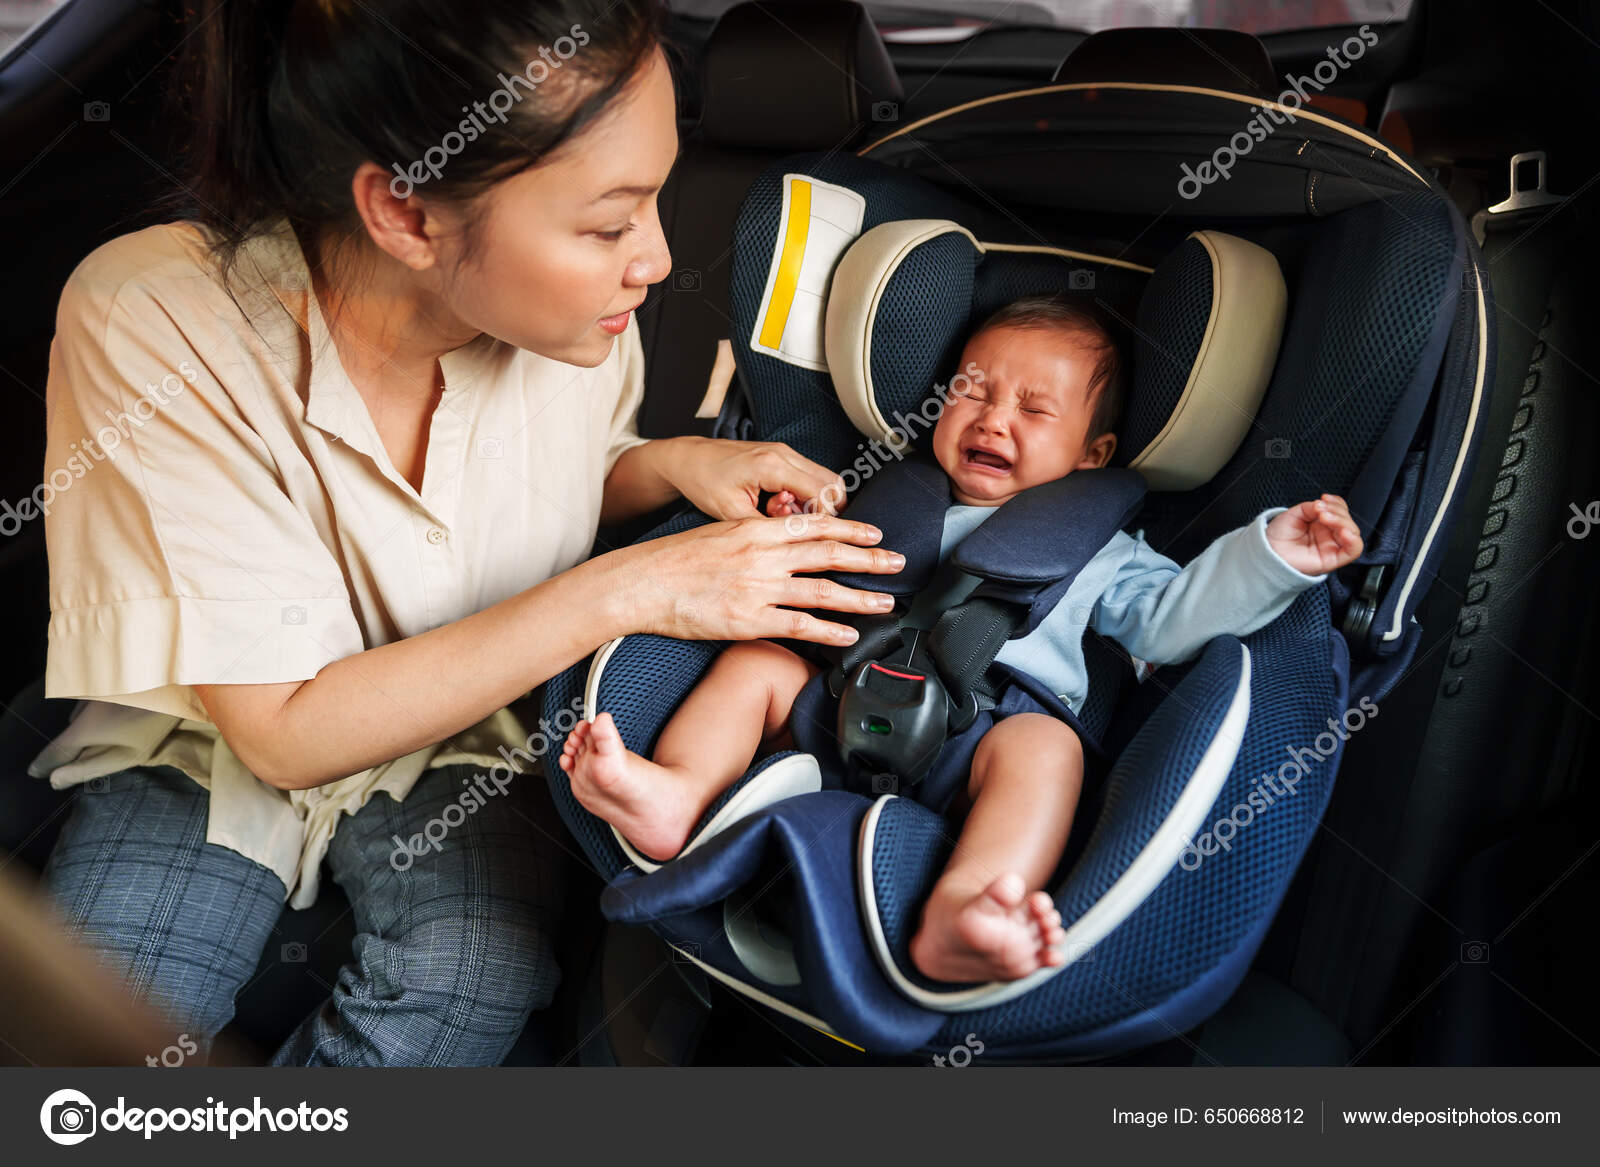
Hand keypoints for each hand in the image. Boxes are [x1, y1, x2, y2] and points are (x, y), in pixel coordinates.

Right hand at [605, 512, 903, 646]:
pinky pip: (800, 625)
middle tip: (899, 563)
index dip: (853, 529)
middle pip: (830, 555)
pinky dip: (829, 631)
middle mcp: (764, 556)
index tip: (877, 535)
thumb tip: (786, 541)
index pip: (817, 525)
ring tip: (885, 603)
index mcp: (757, 530)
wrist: (644, 582)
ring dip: (861, 598)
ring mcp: (759, 589)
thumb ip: (757, 536)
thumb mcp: (721, 531)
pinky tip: (849, 634)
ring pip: (824, 591)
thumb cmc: (676, 558)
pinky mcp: (749, 621)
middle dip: (870, 560)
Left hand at [659, 437, 846, 520]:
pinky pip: (810, 476)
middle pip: (833, 484)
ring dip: (815, 503)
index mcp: (773, 466)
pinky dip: (805, 495)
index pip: (822, 493)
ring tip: (784, 516)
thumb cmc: (704, 482)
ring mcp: (785, 452)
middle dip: (824, 511)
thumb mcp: (732, 513)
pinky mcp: (782, 456)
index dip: (825, 519)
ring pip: (825, 479)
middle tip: (798, 526)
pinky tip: (779, 507)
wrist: (688, 459)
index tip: (812, 538)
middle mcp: (784, 454)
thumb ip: (767, 528)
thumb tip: (794, 546)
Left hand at [1266, 494, 1362, 574]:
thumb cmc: (1279, 535)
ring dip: (1342, 521)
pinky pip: (1353, 550)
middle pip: (1347, 520)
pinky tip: (1344, 531)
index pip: (1341, 510)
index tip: (1323, 498)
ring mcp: (1332, 546)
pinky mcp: (1334, 559)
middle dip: (1337, 511)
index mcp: (1323, 524)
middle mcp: (1330, 535)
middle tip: (1320, 510)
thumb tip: (1323, 505)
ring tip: (1324, 517)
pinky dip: (1353, 540)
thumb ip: (1312, 508)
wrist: (1268, 551)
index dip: (1336, 502)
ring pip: (1352, 532)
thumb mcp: (1296, 514)